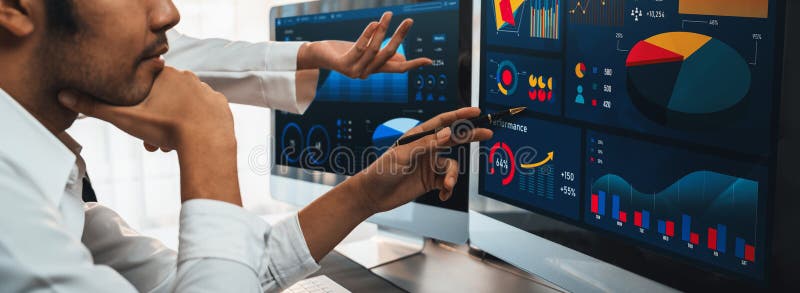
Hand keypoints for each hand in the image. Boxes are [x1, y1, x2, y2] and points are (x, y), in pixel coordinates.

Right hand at [58, 67, 241, 204]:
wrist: (207, 141)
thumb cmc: (166, 127)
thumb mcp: (125, 117)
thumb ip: (95, 107)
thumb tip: (65, 95)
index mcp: (164, 75)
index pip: (144, 86)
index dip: (137, 106)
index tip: (136, 123)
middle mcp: (188, 78)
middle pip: (164, 99)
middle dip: (154, 121)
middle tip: (152, 142)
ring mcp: (207, 91)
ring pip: (183, 108)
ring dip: (174, 125)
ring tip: (170, 146)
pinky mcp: (221, 105)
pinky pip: (203, 115)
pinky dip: (195, 126)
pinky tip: (191, 139)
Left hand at [296, 12, 431, 78]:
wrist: (318, 56)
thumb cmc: (343, 51)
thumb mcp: (365, 52)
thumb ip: (380, 55)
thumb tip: (401, 60)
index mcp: (374, 70)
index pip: (398, 69)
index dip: (413, 65)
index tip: (429, 61)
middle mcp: (366, 73)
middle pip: (388, 54)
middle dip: (400, 36)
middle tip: (409, 20)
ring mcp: (355, 71)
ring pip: (373, 49)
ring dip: (382, 30)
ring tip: (388, 14)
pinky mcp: (343, 65)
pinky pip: (359, 47)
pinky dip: (367, 34)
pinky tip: (373, 23)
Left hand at [349, 107, 492, 213]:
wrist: (372, 195)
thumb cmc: (382, 171)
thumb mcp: (403, 155)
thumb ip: (427, 144)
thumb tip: (449, 133)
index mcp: (419, 136)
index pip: (443, 122)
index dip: (460, 115)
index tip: (475, 112)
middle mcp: (427, 148)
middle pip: (454, 139)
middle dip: (470, 137)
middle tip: (487, 134)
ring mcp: (429, 164)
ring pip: (452, 166)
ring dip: (452, 176)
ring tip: (446, 186)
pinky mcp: (429, 181)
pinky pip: (446, 182)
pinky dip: (448, 188)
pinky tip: (443, 194)